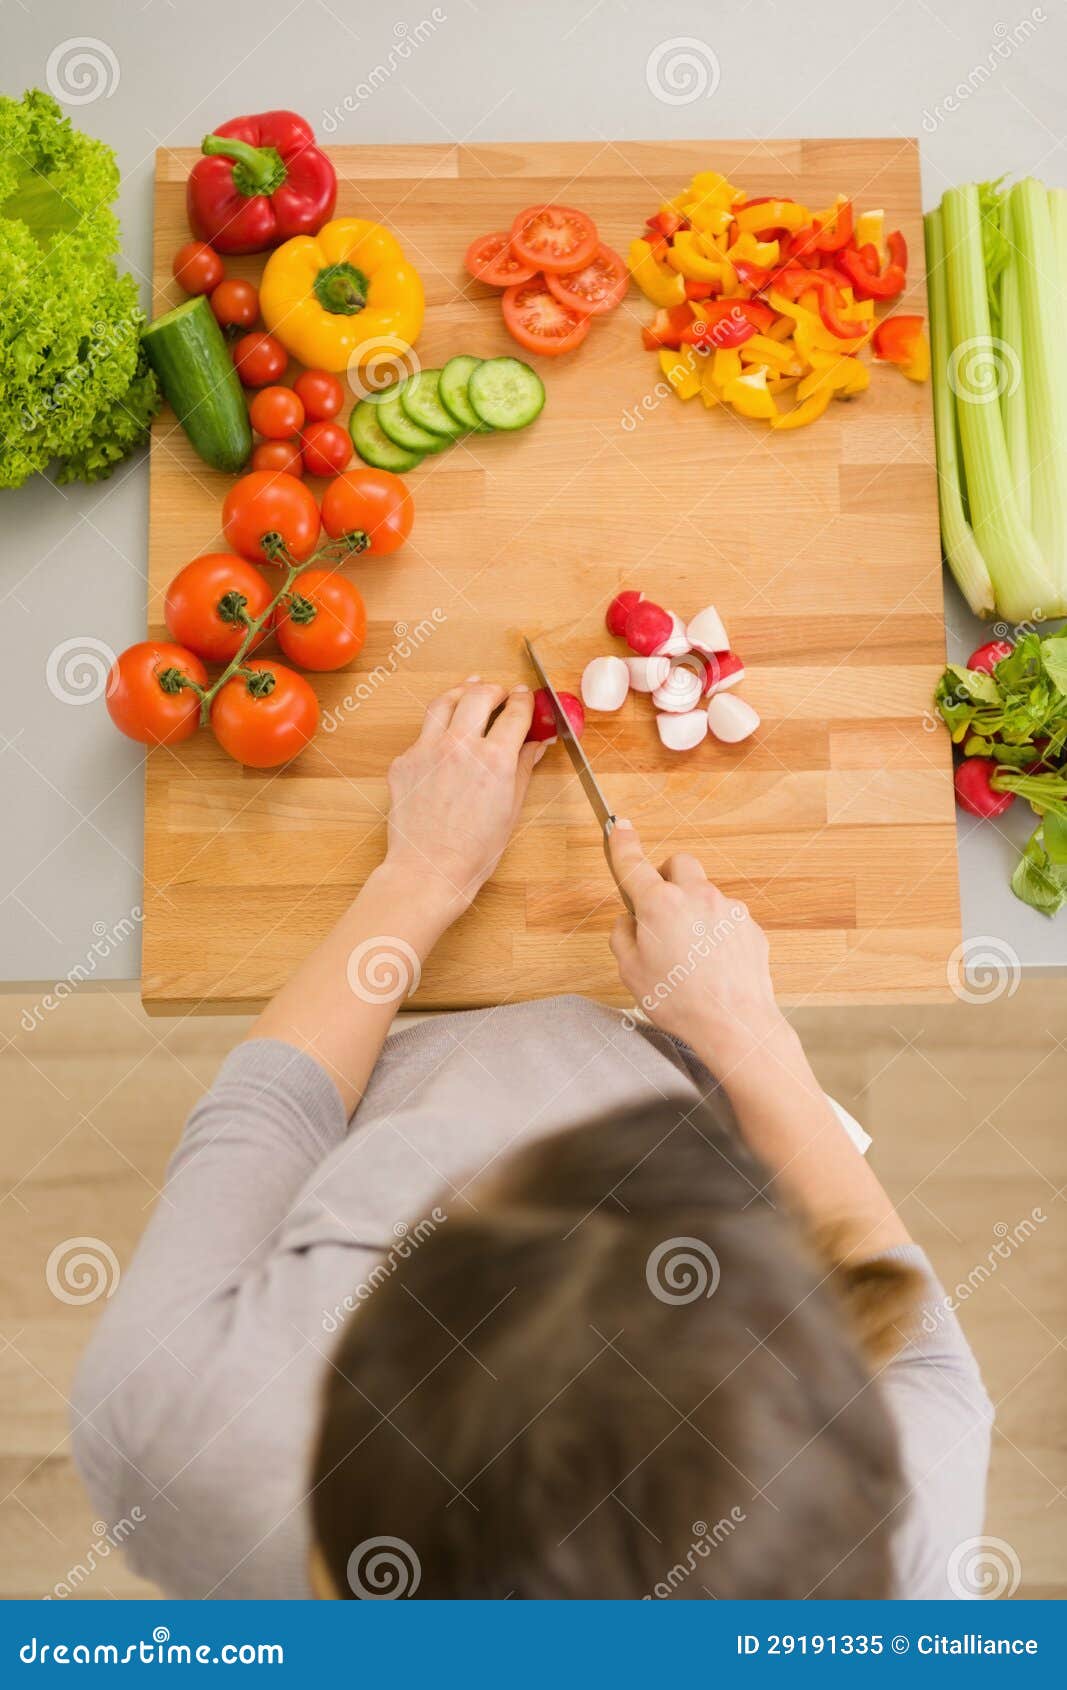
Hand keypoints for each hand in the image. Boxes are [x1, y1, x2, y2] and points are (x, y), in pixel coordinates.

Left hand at [383, 677, 539, 920]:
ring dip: (461, 692)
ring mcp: (427, 751)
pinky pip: (422, 734)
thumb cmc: (473, 851)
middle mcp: (460, 747)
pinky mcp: (404, 762)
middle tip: (498, 694)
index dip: (522, 700)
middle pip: (478, 695)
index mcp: (494, 759)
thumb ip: (523, 768)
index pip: (514, 713)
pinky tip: (444, 738)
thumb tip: (535, 745)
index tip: (523, 697)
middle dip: (493, 689)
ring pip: (444, 702)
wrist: (429, 870)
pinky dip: (437, 730)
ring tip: (469, 691)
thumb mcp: (510, 809)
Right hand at [607, 819, 787, 1072]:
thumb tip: (630, 921)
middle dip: (667, 876)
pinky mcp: (748, 926)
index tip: (619, 828)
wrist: (733, 1023)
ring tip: (688, 954)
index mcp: (659, 904)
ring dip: (693, 910)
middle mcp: (696, 896)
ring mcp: (727, 909)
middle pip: (679, 863)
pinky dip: (715, 932)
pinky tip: (711, 964)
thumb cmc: (680, 1001)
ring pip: (704, 893)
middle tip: (659, 907)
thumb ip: (623, 936)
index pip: (633, 862)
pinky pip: (725, 918)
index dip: (623, 843)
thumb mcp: (630, 972)